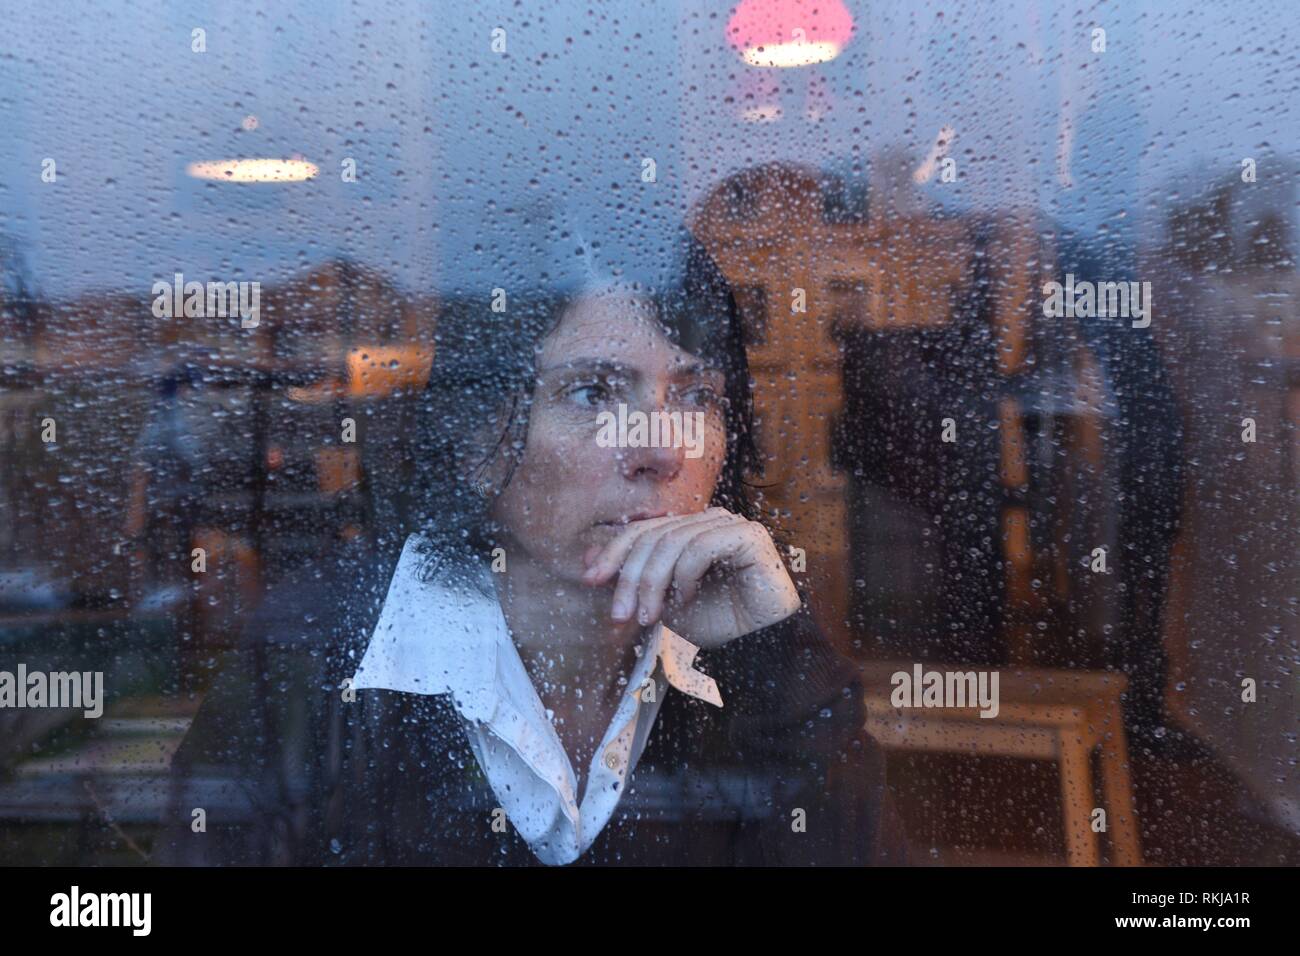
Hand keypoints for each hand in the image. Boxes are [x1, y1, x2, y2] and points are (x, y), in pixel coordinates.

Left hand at [580, 507, 801, 647]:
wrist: (755, 648)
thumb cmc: (711, 624)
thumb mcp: (658, 602)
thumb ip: (629, 578)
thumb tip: (586, 558)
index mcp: (688, 531)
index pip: (642, 530)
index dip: (613, 552)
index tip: (590, 580)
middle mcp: (709, 522)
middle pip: (654, 536)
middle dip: (630, 577)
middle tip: (621, 615)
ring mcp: (731, 525)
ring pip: (674, 541)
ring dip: (654, 582)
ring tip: (649, 616)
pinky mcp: (750, 536)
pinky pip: (703, 545)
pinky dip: (686, 575)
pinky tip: (686, 598)